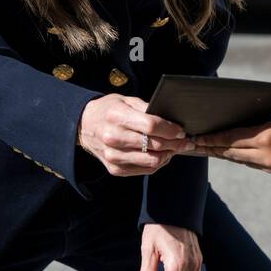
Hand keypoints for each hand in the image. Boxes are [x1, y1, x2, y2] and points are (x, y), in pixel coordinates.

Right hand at [78, 95, 193, 176]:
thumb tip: (171, 119)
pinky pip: (144, 170)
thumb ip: (147, 109)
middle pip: (153, 145)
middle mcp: (113, 138)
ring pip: (151, 161)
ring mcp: (113, 156)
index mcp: (117, 117)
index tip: (181, 130)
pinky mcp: (115, 169)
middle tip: (186, 142)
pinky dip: (158, 164)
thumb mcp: (126, 100)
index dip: (170, 130)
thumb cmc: (108, 110)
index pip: (151, 126)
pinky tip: (163, 155)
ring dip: (168, 155)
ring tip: (176, 149)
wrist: (83, 125)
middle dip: (175, 144)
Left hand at [191, 99, 270, 174]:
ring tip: (210, 149)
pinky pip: (253, 165)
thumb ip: (258, 119)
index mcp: (266, 138)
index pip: (230, 139)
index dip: (212, 138)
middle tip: (196, 144)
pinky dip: (241, 158)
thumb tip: (237, 123)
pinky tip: (232, 153)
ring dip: (225, 154)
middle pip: (231, 153)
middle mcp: (265, 156)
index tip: (198, 137)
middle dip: (213, 148)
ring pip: (241, 161)